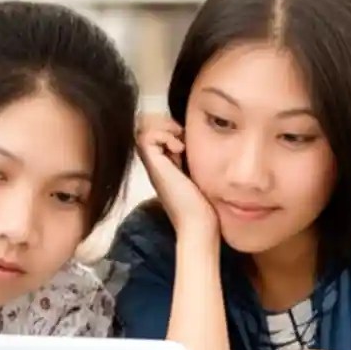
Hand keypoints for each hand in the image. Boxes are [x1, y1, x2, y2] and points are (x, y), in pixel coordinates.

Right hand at [135, 113, 216, 235]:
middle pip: (148, 129)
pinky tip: (179, 148)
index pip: (158, 134)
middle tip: (183, 135)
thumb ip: (197, 161)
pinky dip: (163, 135)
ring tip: (180, 141)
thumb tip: (202, 141)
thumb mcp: (202, 176)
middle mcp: (156, 165)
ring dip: (164, 128)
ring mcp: (154, 166)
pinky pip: (147, 137)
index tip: (187, 136)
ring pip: (144, 130)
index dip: (169, 127)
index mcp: (167, 166)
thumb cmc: (206, 207)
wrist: (199, 225)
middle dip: (165, 124)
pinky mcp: (155, 167)